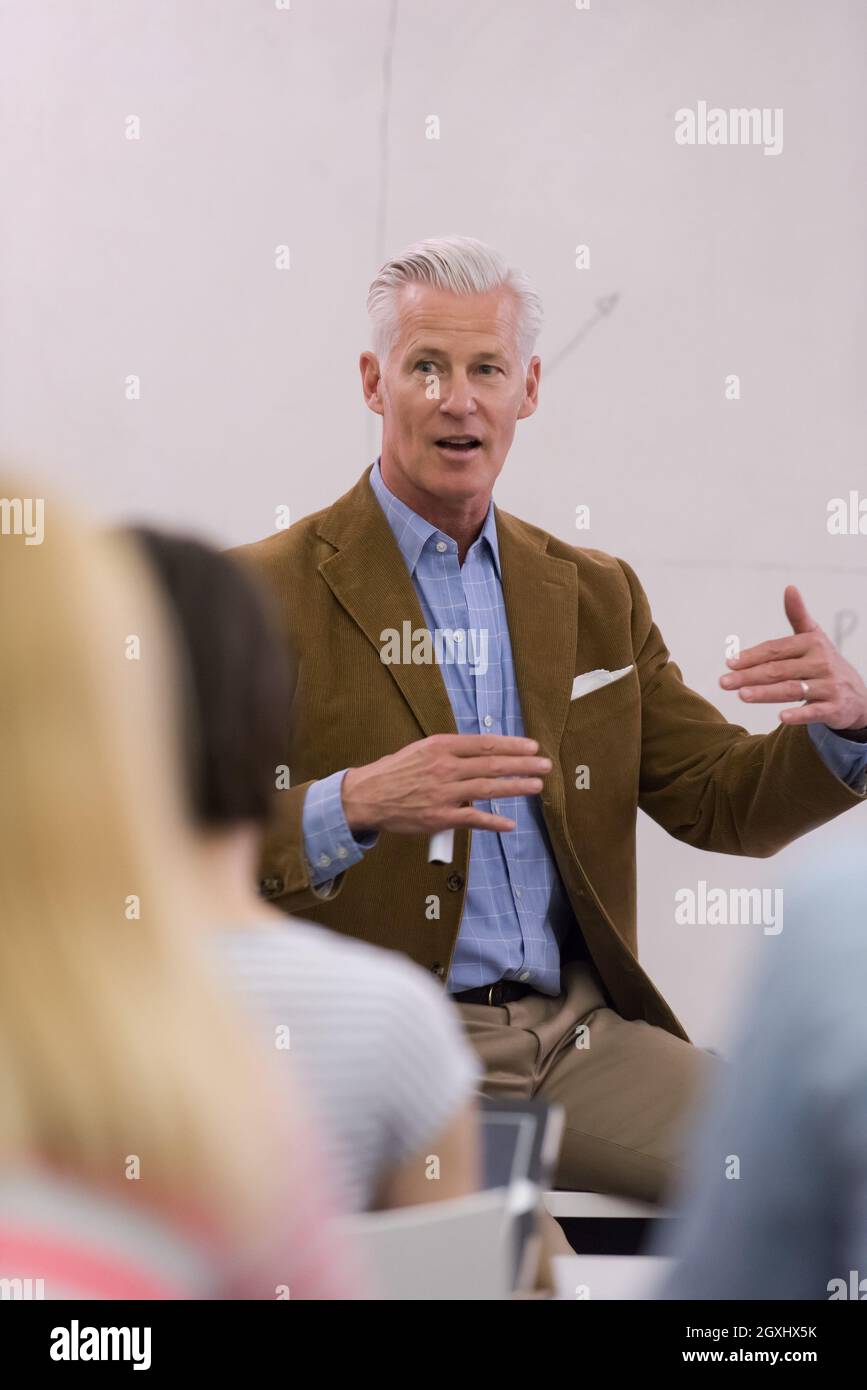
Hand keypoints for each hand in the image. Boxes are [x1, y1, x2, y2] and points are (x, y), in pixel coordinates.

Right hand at [341, 733, 552, 835]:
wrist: (367, 796)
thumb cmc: (395, 772)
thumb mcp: (421, 750)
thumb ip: (450, 752)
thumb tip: (481, 753)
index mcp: (441, 746)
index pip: (485, 743)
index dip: (512, 745)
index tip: (532, 746)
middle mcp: (445, 767)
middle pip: (492, 764)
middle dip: (523, 764)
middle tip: (545, 765)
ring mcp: (443, 793)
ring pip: (487, 789)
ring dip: (515, 787)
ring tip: (536, 786)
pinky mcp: (439, 818)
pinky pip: (472, 819)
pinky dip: (493, 823)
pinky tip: (509, 824)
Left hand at [719, 585, 866, 731]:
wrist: (858, 696)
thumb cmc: (825, 664)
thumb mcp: (814, 637)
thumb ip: (798, 615)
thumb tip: (789, 587)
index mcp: (812, 643)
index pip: (776, 649)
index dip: (752, 655)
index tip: (729, 663)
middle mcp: (821, 662)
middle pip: (779, 670)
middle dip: (749, 676)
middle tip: (724, 682)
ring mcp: (829, 685)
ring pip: (793, 689)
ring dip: (766, 693)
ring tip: (742, 695)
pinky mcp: (835, 707)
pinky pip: (815, 711)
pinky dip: (799, 714)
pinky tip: (781, 717)